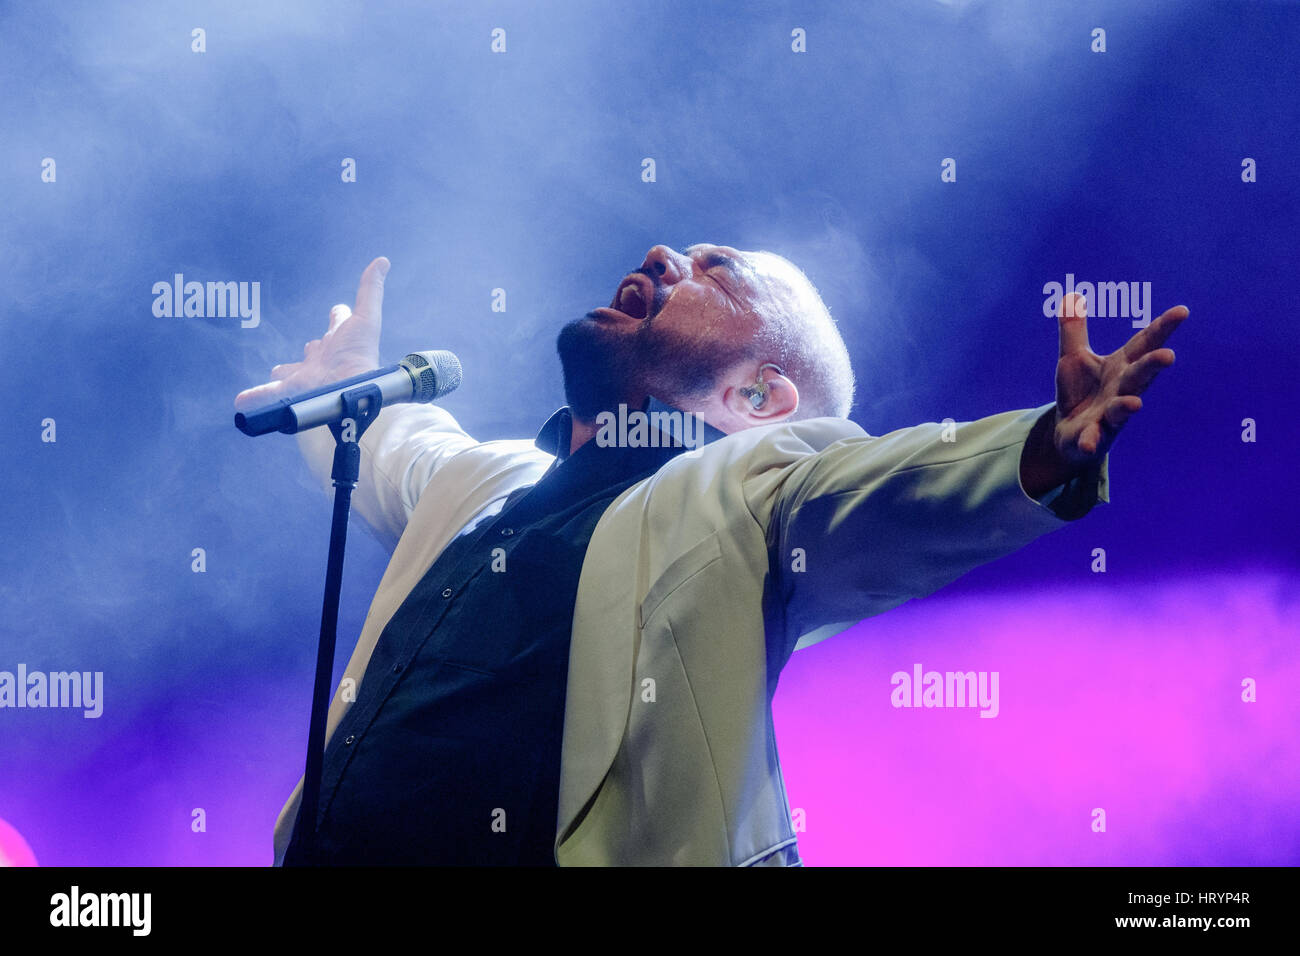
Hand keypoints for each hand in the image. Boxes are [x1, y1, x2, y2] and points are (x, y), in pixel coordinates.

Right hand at [234, 257, 389, 411]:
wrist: (348, 392)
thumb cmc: (358, 355)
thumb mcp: (365, 318)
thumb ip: (370, 291)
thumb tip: (383, 261)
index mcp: (339, 342)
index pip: (338, 325)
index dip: (338, 316)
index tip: (338, 310)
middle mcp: (324, 360)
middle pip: (314, 352)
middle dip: (311, 350)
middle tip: (310, 348)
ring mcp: (307, 377)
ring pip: (290, 374)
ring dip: (281, 375)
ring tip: (277, 376)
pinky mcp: (291, 392)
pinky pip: (268, 394)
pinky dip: (254, 397)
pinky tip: (240, 402)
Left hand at [1020, 292, 1186, 497]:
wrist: (1069, 435)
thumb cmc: (1080, 392)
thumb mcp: (1073, 358)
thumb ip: (1074, 330)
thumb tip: (1070, 295)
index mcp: (1121, 367)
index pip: (1144, 344)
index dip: (1162, 328)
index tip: (1182, 311)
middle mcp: (1122, 390)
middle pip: (1140, 375)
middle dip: (1152, 366)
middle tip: (1168, 355)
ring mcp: (1110, 415)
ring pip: (1123, 409)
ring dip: (1128, 406)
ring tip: (1135, 404)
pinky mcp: (1094, 437)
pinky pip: (1094, 438)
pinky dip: (1092, 440)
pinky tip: (1089, 442)